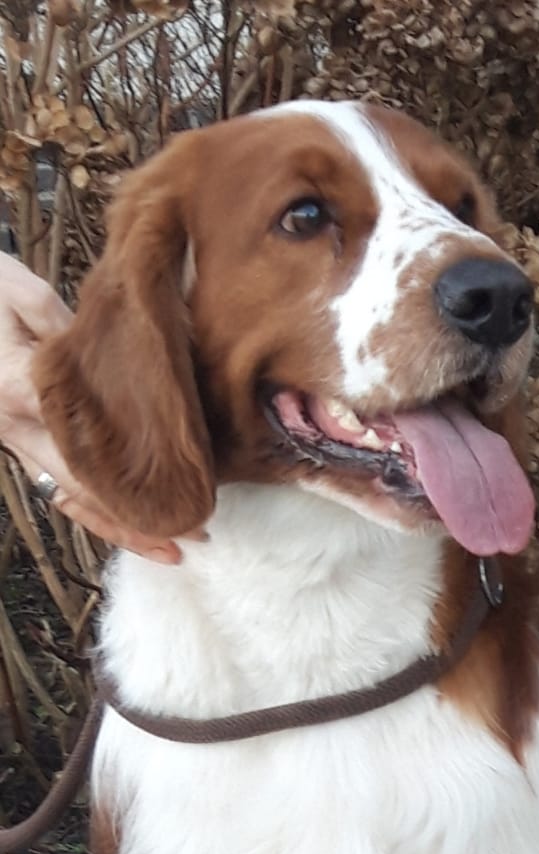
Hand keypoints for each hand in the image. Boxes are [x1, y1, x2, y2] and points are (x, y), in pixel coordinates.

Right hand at [0, 256, 181, 563]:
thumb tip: (110, 353)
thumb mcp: (19, 291)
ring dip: (119, 529)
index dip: (135, 475)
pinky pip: (59, 491)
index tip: (185, 489)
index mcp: (20, 388)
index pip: (85, 447)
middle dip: (138, 515)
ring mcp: (17, 441)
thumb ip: (61, 321)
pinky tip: (134, 537)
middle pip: (83, 485)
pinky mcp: (22, 446)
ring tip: (171, 552)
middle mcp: (16, 426)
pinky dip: (96, 518)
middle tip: (195, 532)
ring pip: (71, 498)